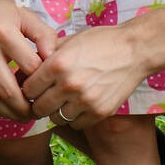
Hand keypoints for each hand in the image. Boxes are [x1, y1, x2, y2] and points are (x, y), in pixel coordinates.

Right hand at [0, 0, 59, 118]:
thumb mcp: (24, 14)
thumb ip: (43, 34)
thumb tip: (55, 59)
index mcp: (4, 32)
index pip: (30, 67)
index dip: (42, 82)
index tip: (49, 88)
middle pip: (7, 90)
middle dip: (25, 108)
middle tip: (38, 113)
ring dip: (8, 113)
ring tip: (22, 115)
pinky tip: (2, 109)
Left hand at [20, 23, 145, 130]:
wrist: (135, 50)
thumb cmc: (102, 41)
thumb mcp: (70, 40)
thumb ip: (48, 54)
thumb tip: (28, 65)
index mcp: (58, 64)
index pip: (28, 89)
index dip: (30, 87)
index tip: (36, 86)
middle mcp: (69, 85)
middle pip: (39, 108)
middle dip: (40, 102)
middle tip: (47, 96)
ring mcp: (85, 101)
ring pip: (56, 118)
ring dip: (58, 111)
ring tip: (66, 100)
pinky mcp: (100, 112)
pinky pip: (76, 124)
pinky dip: (75, 118)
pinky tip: (80, 105)